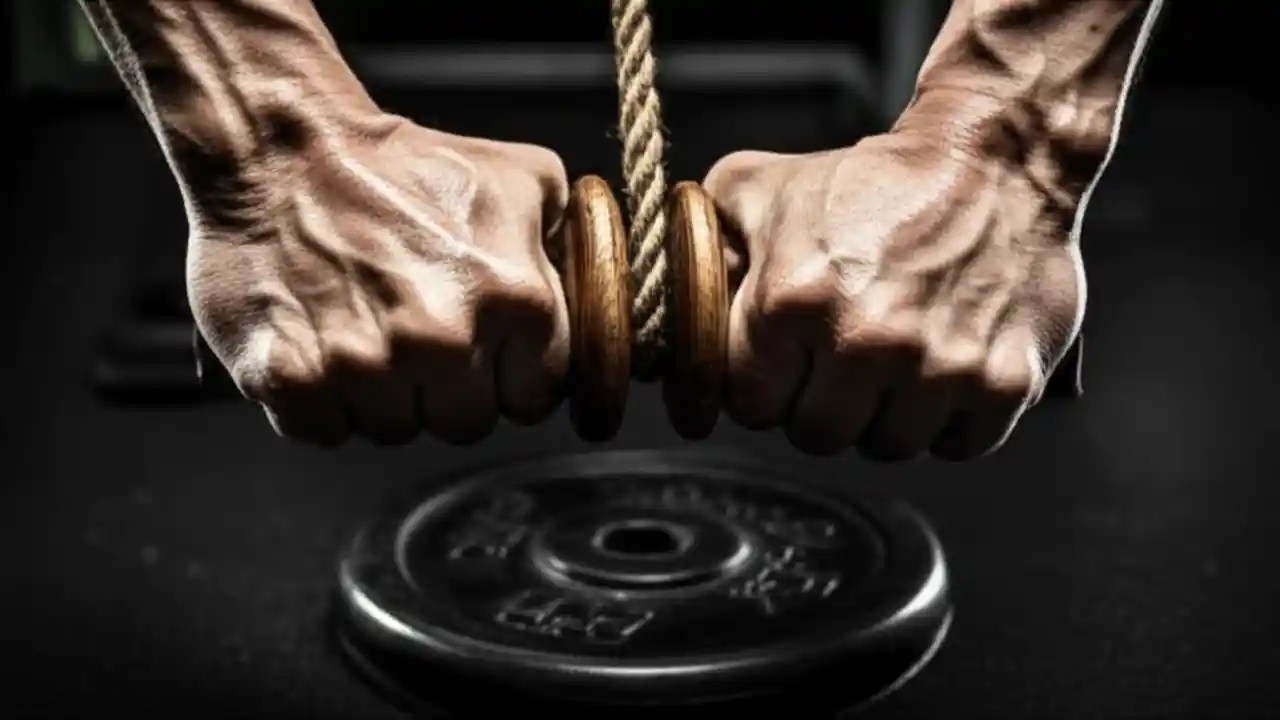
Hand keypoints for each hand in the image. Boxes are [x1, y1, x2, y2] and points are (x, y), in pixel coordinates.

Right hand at [188, 114, 569, 446]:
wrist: (284, 150)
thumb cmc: (405, 165)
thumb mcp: (520, 178)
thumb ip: (571, 243)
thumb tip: (603, 291)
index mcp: (516, 300)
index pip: (534, 398)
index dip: (509, 376)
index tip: (485, 351)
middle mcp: (446, 341)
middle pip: (467, 424)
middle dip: (448, 390)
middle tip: (418, 336)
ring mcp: (366, 366)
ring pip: (395, 432)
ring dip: (383, 397)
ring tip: (367, 330)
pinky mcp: (292, 379)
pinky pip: (324, 433)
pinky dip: (320, 403)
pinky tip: (322, 346)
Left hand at [704, 97, 1084, 459]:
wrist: (991, 157)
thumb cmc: (870, 178)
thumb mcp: (759, 189)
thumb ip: (704, 248)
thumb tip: (666, 305)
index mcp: (793, 298)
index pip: (749, 405)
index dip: (762, 387)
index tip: (781, 365)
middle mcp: (865, 339)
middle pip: (814, 436)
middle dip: (818, 405)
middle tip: (838, 364)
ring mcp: (939, 366)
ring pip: (885, 448)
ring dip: (882, 416)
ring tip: (891, 362)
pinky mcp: (1004, 382)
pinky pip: (956, 447)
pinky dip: (948, 421)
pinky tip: (940, 370)